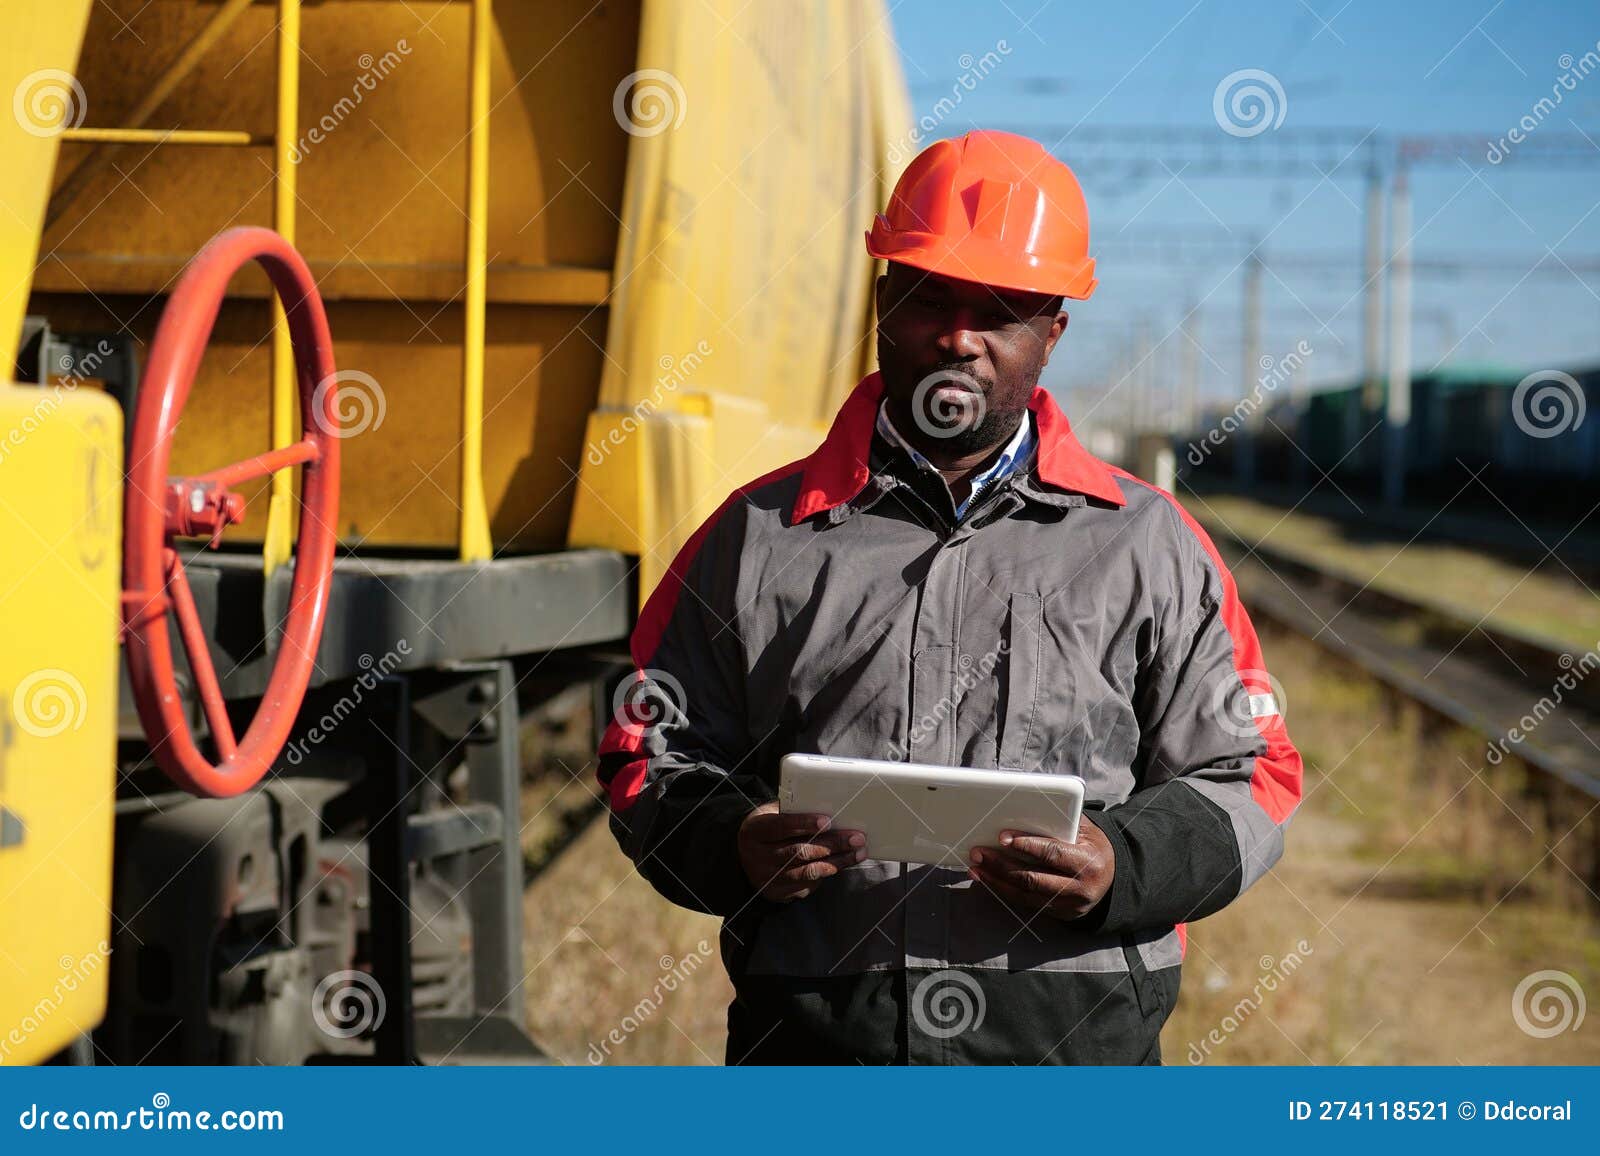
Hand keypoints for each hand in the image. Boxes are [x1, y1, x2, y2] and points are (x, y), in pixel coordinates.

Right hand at [737, 803, 865, 901]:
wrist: (746, 856)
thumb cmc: (769, 828)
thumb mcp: (772, 814)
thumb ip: (792, 811)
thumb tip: (830, 806)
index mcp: (754, 831)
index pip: (779, 827)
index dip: (803, 824)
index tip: (827, 820)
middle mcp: (757, 857)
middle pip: (798, 852)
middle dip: (832, 844)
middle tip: (856, 838)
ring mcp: (766, 878)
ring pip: (807, 871)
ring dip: (837, 862)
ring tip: (858, 852)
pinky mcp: (777, 893)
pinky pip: (807, 885)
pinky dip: (828, 873)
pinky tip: (843, 863)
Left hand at [967, 818, 1114, 919]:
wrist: (1112, 879)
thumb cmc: (1093, 847)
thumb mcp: (1085, 831)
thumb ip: (1060, 822)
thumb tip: (1024, 809)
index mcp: (1088, 862)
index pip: (1053, 854)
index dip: (1027, 845)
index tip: (1003, 837)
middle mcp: (1079, 888)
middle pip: (1033, 879)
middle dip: (1001, 865)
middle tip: (979, 852)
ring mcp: (1068, 906)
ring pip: (1025, 896)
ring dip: (996, 882)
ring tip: (976, 868)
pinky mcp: (1058, 915)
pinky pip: (1026, 904)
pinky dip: (1004, 892)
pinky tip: (988, 881)